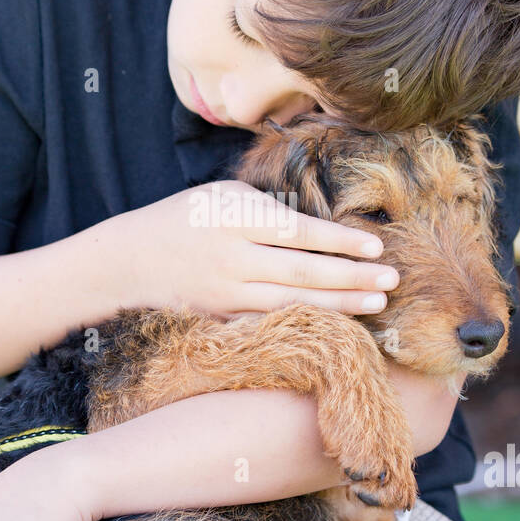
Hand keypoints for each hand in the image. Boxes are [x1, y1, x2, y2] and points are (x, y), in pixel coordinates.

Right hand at [115, 181, 398, 318]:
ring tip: (378, 303)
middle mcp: (230, 258)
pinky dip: (308, 324)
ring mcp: (225, 294)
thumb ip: (267, 208)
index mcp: (232, 217)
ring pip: (293, 304)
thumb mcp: (219, 195)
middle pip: (303, 272)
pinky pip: (273, 324)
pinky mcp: (221, 320)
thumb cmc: (183, 218)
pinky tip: (339, 325)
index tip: (376, 245)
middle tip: (393, 279)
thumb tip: (322, 222)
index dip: (340, 241)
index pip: (298, 231)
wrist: (126, 262)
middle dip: (352, 277)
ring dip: (341, 305)